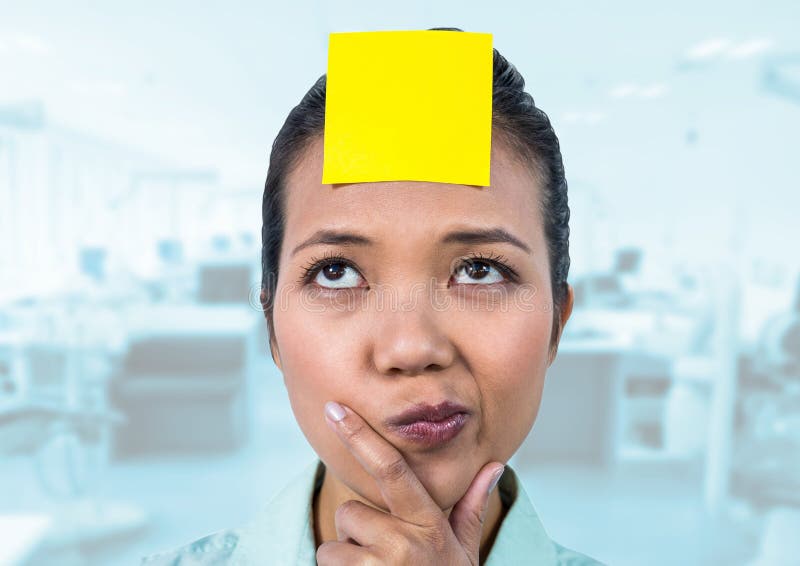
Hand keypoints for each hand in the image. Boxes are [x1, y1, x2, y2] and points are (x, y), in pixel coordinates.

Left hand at [318, 400, 504, 565]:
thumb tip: (494, 466)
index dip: (361, 436)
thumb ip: (471, 507)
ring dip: (346, 560)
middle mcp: (403, 545)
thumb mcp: (464, 551)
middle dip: (357, 531)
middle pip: (350, 512)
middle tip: (384, 554)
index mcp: (428, 525)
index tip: (335, 409)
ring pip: (332, 546)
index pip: (391, 470)